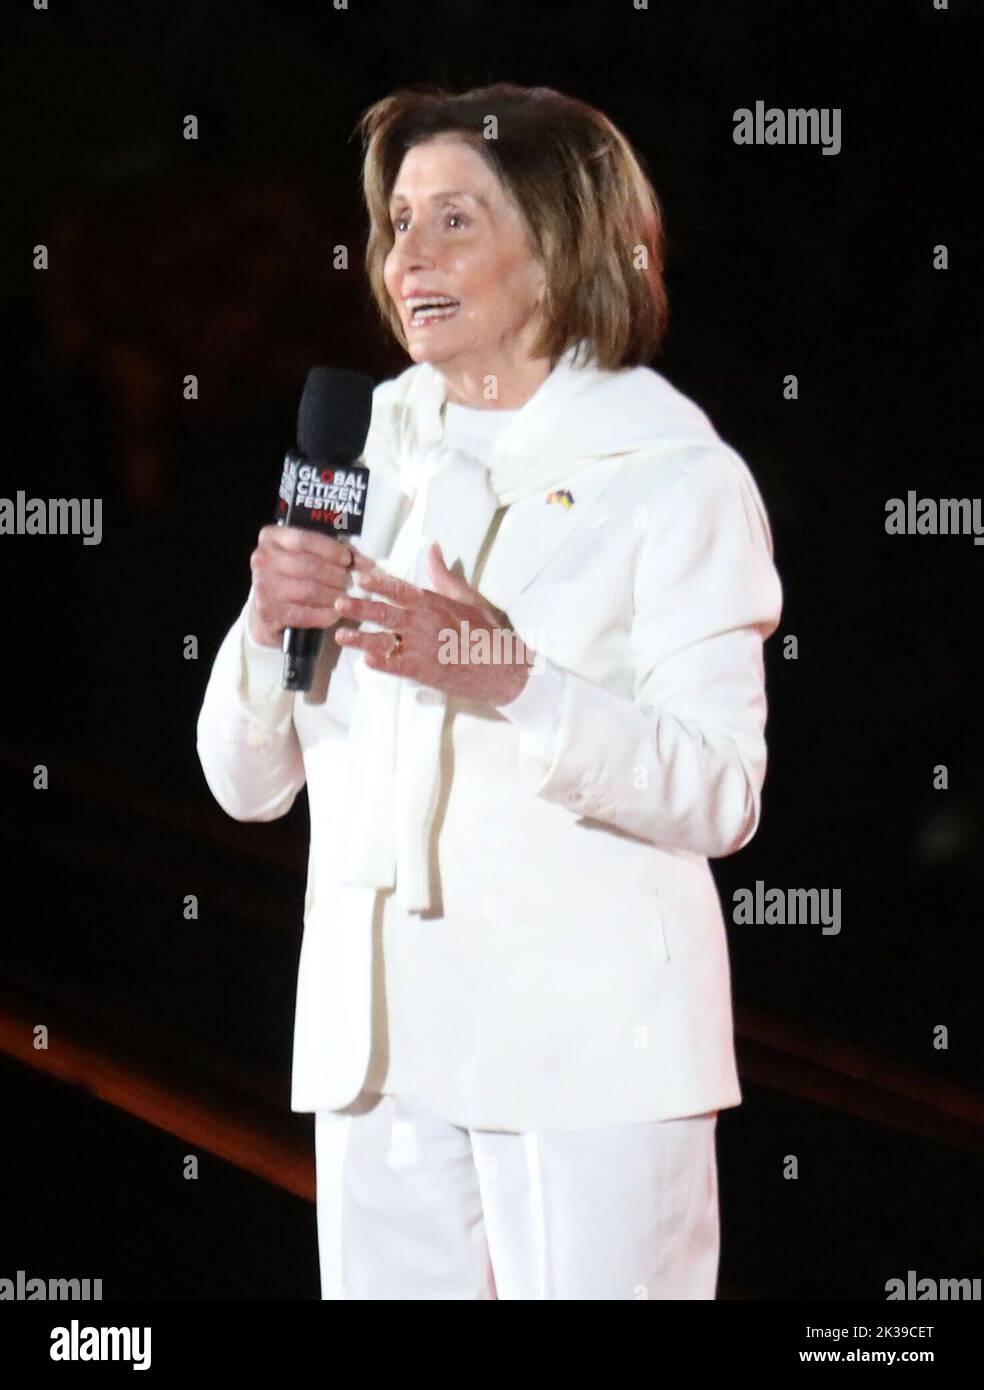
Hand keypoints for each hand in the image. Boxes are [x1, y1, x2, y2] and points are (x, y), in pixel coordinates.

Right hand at [248, 524, 375, 647]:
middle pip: (309, 566)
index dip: (331, 550)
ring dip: (333, 596)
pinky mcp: (268, 612)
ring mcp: (262, 586)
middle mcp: (262, 559)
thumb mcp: (311, 557)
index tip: (347, 559)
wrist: (271, 610)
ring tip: (344, 598)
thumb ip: (337, 555)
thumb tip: (366, 563)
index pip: (305, 539)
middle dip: (336, 575)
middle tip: (349, 582)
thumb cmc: (295, 577)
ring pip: (308, 590)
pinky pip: (304, 614)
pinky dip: (324, 615)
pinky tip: (334, 614)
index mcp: (271, 538)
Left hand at [333, 542, 534, 706]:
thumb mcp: (467, 596)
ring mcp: (423, 648)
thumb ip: (443, 574)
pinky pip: (398, 667)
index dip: (379, 584)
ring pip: (386, 641)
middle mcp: (424, 624)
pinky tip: (366, 662)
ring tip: (340, 635)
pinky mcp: (424, 671)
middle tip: (338, 602)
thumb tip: (432, 548)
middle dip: (360, 608)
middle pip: (386, 614)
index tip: (360, 578)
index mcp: (433, 604)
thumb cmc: (485, 630)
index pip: (400, 590)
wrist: (501, 666)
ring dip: (361, 638)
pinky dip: (382, 664)